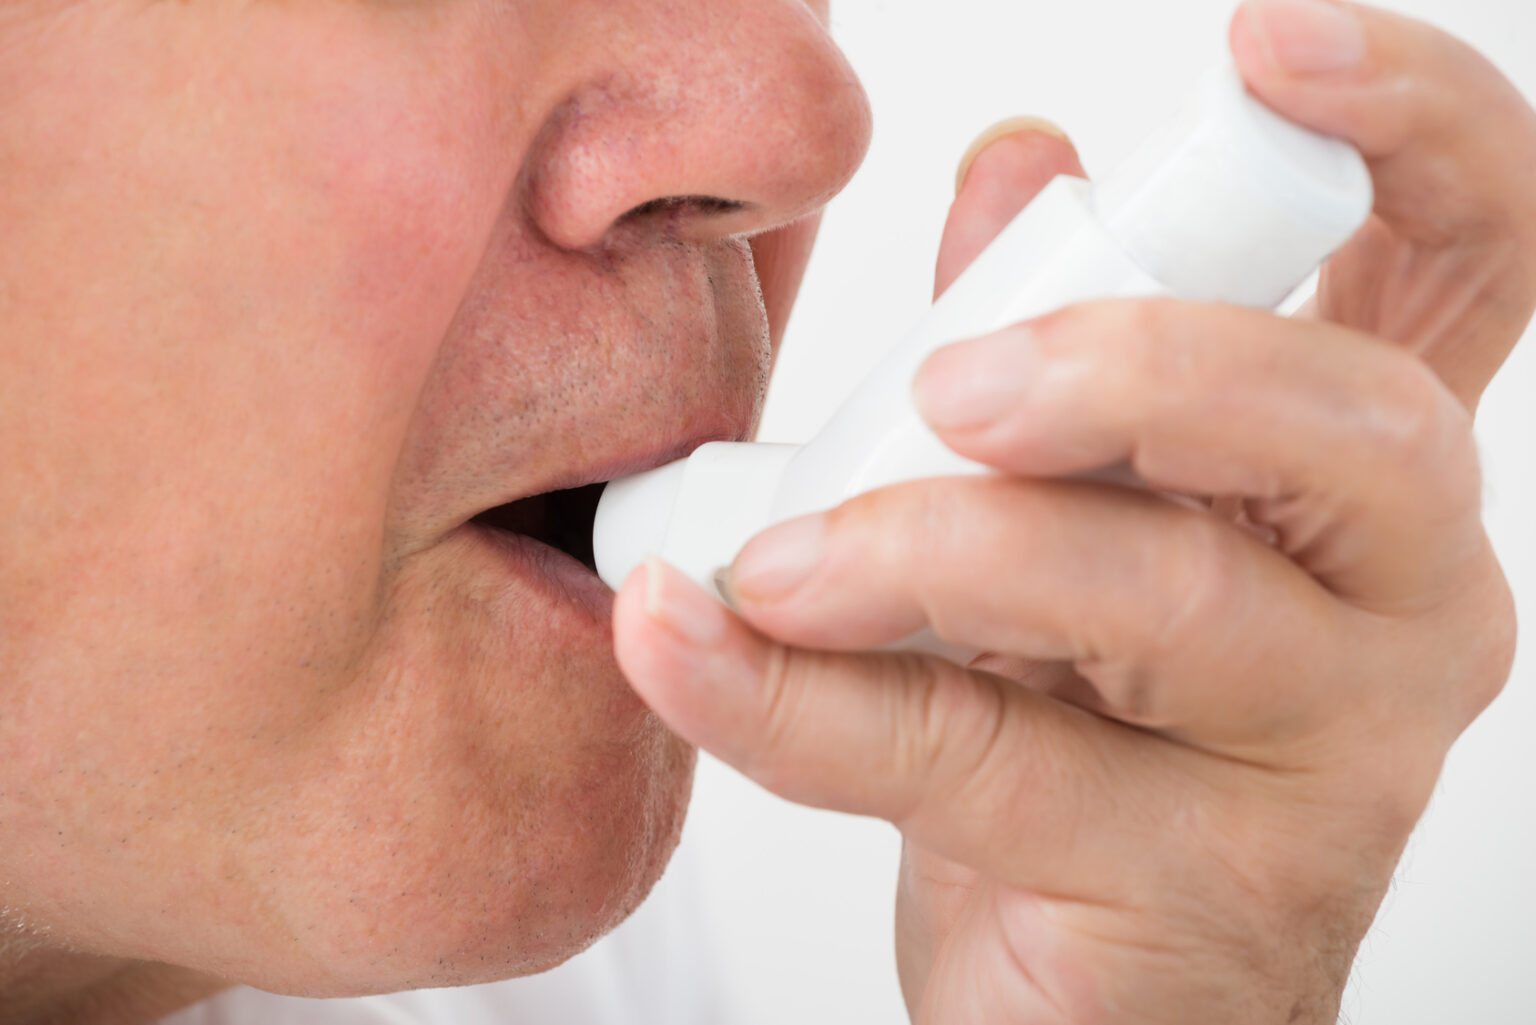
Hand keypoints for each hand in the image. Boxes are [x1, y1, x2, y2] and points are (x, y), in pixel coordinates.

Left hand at [612, 2, 1535, 1020]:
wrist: (1064, 969)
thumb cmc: (1071, 717)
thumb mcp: (1057, 501)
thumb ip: (1043, 329)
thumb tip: (1011, 167)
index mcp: (1359, 466)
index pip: (1473, 254)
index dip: (1415, 125)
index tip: (1263, 49)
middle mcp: (1395, 597)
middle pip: (1347, 420)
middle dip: (1134, 368)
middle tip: (951, 389)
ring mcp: (1328, 757)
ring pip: (1156, 593)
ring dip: (925, 549)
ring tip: (769, 562)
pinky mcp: (1205, 889)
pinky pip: (985, 758)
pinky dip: (803, 698)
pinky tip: (691, 645)